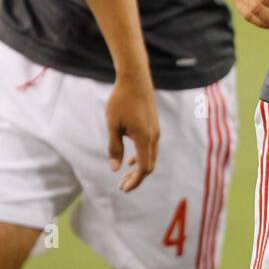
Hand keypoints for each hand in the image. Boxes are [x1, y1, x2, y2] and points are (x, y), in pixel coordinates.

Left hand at [106, 73, 159, 191]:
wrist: (135, 79)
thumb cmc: (121, 100)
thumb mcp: (113, 125)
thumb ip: (114, 148)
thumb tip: (115, 169)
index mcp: (144, 139)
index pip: (143, 168)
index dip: (134, 181)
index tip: (123, 189)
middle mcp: (154, 137)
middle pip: (148, 165)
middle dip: (136, 178)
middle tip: (121, 186)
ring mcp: (155, 131)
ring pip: (150, 157)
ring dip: (138, 168)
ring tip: (124, 175)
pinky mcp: (153, 126)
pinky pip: (150, 148)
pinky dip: (141, 157)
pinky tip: (130, 159)